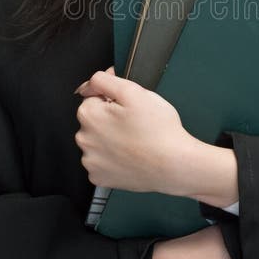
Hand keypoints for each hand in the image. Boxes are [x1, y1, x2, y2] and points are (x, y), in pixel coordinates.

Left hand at [74, 67, 198, 194]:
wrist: (174, 165)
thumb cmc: (158, 130)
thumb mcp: (133, 91)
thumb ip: (104, 80)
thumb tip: (88, 84)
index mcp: (89, 115)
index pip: (93, 98)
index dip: (113, 100)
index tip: (128, 108)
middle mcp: (84, 139)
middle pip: (94, 121)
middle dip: (110, 119)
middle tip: (135, 124)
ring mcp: (91, 161)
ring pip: (98, 142)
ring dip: (111, 140)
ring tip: (134, 141)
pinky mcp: (99, 177)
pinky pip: (102, 163)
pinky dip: (113, 160)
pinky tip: (130, 156)